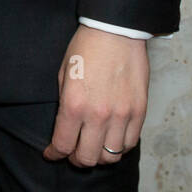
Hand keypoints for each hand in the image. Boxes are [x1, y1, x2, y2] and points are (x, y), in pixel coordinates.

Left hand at [44, 25, 147, 166]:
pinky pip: (130, 143)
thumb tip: (65, 124)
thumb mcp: (63, 74)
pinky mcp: (140, 112)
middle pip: (87, 158)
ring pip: (111, 156)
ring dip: (99, 156)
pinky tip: (111, 139)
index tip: (51, 154)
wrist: (115, 32)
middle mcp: (99, 115)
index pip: (63, 144)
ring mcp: (122, 115)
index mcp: (75, 105)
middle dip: (75, 159)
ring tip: (92, 147)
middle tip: (71, 153)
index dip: (54, 154)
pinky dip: (118, 147)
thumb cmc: (85, 48)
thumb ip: (65, 103)